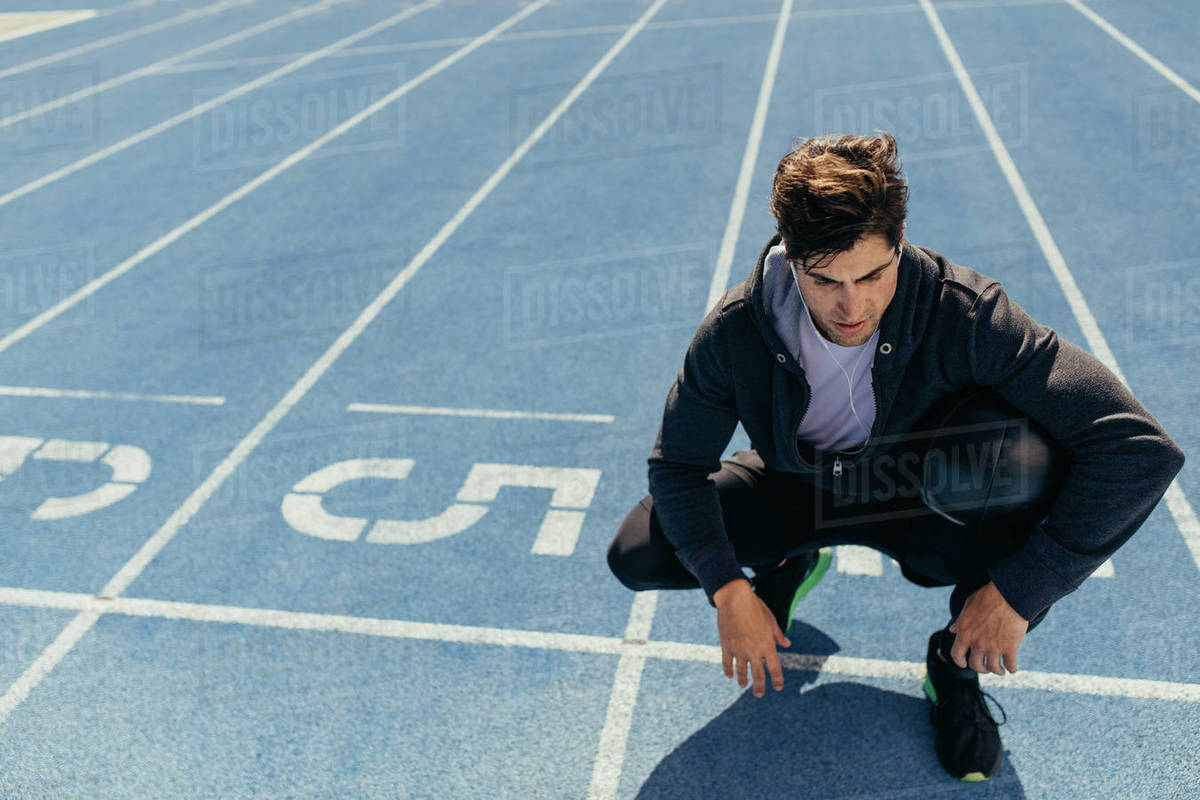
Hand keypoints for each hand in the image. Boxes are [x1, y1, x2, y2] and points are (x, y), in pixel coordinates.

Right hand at [714, 579, 789, 697]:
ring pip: (741, 672)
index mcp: (767, 645)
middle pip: (758, 675)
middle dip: (759, 687)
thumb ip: (778, 635)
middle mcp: (754, 651)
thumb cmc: (756, 608)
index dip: (777, 680)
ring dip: (743, 681)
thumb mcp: (771, 621)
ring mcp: (739, 650)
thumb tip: (787, 644)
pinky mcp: (727, 646)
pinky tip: (730, 675)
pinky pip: (727, 663)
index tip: (778, 687)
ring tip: (743, 686)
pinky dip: (729, 670)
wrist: (735, 599)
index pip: (775, 669)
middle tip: (759, 694)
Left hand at [949, 581, 1027, 675]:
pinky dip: (1011, 669)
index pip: (956, 655)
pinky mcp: (1010, 648)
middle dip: (981, 669)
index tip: (964, 664)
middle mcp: (977, 644)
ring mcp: (994, 647)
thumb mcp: (968, 606)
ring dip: (997, 671)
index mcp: (964, 634)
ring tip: (1000, 670)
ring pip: (993, 668)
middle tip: (986, 668)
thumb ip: (960, 621)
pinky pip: (1010, 665)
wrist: (1008, 595)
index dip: (960, 662)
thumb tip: (953, 630)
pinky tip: (1012, 668)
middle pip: (976, 665)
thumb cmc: (987, 597)